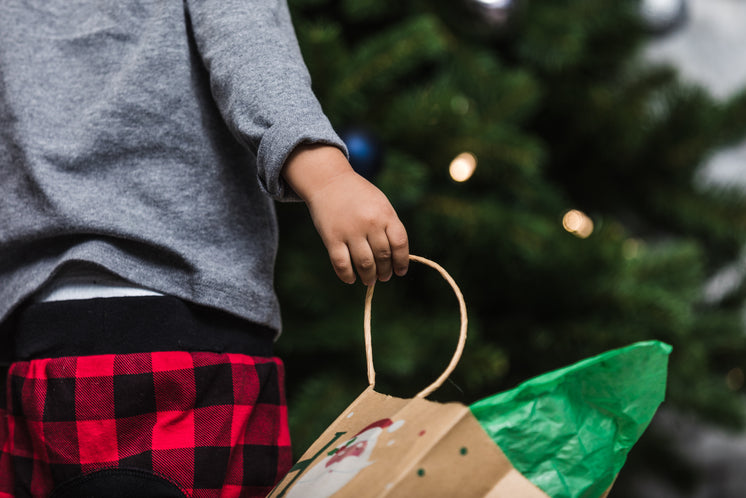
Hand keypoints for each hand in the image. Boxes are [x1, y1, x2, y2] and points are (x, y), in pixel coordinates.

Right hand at [282, 144, 408, 284]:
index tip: (400, 271)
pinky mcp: (332, 238)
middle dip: (385, 271)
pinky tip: (351, 278)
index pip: (399, 244)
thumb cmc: (358, 196)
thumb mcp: (380, 204)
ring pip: (365, 264)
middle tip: (383, 276)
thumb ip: (389, 227)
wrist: (329, 181)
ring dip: (369, 277)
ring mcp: (350, 231)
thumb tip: (395, 259)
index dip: (401, 261)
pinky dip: (347, 276)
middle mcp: (370, 223)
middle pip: (383, 256)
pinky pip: (342, 264)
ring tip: (369, 279)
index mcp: (385, 214)